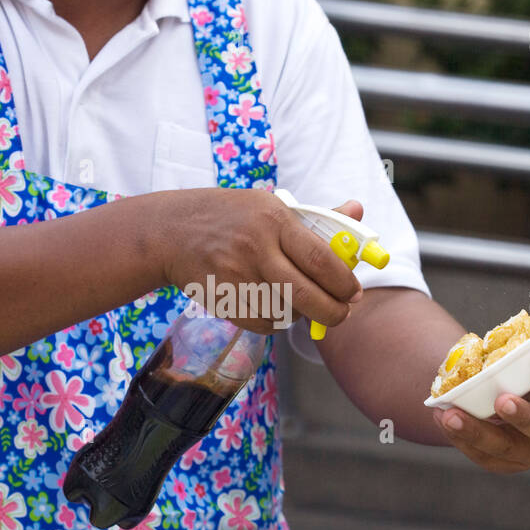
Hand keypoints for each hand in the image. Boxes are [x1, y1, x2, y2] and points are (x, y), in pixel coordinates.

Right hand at [161, 189, 364, 335]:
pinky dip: (277, 321)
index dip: (343, 281)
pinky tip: (276, 306)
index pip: (319, 258)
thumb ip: (317, 217)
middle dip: (332, 311)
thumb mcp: (270, 206)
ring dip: (302, 313)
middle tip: (342, 312)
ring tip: (302, 301)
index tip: (354, 292)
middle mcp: (255, 248)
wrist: (171, 232)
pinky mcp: (223, 300)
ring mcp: (237, 277)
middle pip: (305, 294)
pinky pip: (264, 323)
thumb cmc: (231, 217)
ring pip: (286, 312)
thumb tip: (358, 210)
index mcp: (273, 220)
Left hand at [430, 318, 529, 472]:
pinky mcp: (501, 462)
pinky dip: (459, 436)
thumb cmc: (520, 370)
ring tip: (452, 415)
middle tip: (503, 400)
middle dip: (525, 416)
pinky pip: (480, 453)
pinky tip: (442, 418)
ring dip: (478, 432)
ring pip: (505, 447)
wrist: (491, 395)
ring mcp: (528, 450)